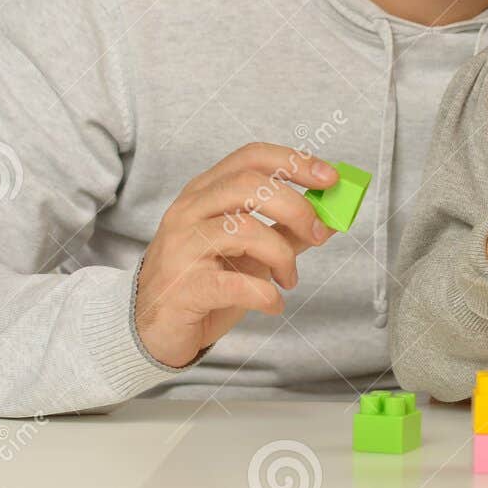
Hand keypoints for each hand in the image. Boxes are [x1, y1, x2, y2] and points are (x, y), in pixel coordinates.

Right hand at [136, 144, 339, 368]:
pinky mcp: (183, 287)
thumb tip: (333, 217)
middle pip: (249, 185)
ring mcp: (182, 247)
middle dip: (296, 208)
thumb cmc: (206, 282)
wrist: (154, 329)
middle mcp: (189, 211)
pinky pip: (236, 284)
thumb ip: (288, 230)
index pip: (251, 158)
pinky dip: (266, 294)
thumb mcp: (252, 251)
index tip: (330, 178)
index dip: (294, 162)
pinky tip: (273, 303)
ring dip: (282, 256)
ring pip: (244, 230)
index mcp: (205, 193)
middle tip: (318, 234)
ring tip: (289, 278)